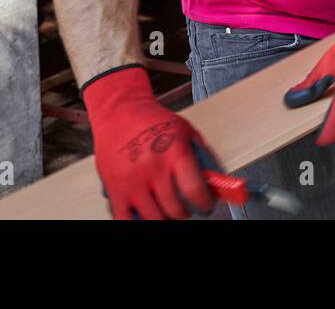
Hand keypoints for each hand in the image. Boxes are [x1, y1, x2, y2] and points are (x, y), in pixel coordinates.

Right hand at [82, 65, 217, 219]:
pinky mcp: (114, 189)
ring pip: (153, 218)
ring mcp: (131, 181)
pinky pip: (125, 220)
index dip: (204, 203)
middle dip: (186, 213)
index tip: (206, 205)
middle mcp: (152, 168)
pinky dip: (138, 222)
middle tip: (188, 210)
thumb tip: (219, 182)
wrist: (119, 111)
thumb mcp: (187, 132)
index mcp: (174, 152)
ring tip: (168, 211)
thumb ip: (204, 157)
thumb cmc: (155, 121)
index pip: (194, 190)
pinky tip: (146, 214)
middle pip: (174, 209)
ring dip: (165, 219)